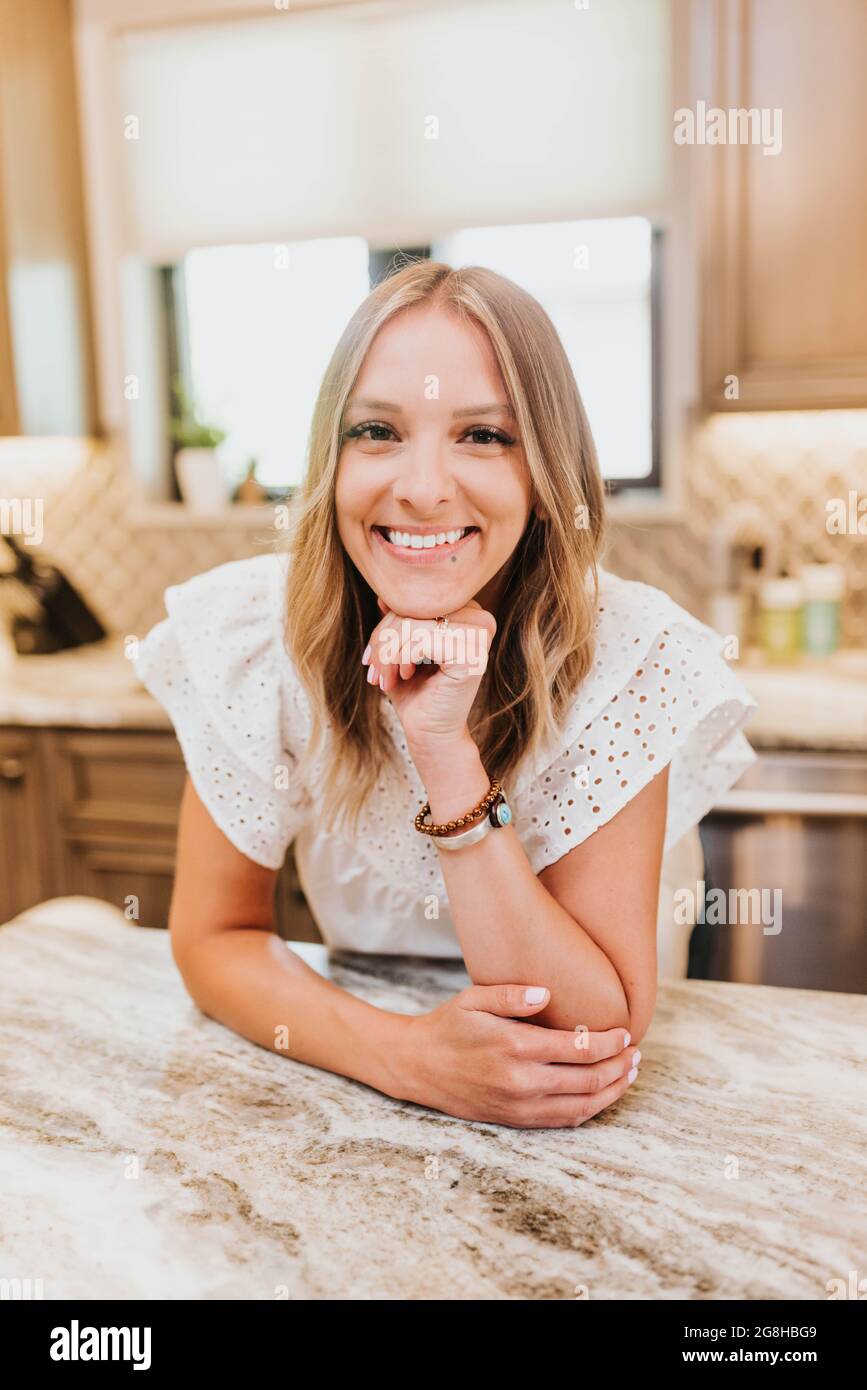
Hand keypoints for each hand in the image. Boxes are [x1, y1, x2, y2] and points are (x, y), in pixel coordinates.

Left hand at [363, 598, 495, 753]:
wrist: (430, 734)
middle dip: (383, 640)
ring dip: (388, 654)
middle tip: (374, 671)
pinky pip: (420, 639)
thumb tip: (384, 594)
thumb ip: (399, 621)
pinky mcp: (472, 654)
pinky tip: (404, 677)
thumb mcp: (401, 650)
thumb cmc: (416, 693)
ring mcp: (480, 636)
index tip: (371, 657)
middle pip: (414, 607)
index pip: (418, 599)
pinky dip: (400, 659)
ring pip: (412, 623)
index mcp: (469, 613)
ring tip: (384, 679)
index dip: (388, 624)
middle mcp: (481, 619)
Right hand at [400, 983, 640, 1127]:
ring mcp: (519, 1105)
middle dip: (619, 1068)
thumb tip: (548, 993)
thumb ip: (512, 995)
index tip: (625, 1034)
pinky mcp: (514, 1120)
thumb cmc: (448, 1026)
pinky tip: (600, 1098)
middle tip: (636, 1055)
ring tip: (628, 1076)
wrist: (417, 1066)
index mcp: (515, 1047)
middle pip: (588, 1080)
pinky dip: (588, 1111)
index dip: (609, 1043)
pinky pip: (561, 1122)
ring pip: (580, 1107)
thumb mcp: (474, 999)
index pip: (579, 1048)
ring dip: (611, 1092)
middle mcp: (521, 1081)